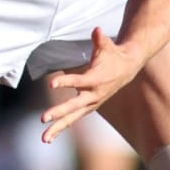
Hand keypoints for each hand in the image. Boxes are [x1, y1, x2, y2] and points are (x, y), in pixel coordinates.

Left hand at [41, 28, 145, 142]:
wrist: (126, 69)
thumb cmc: (112, 55)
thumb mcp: (107, 46)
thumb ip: (99, 40)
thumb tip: (96, 30)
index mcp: (96, 79)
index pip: (78, 81)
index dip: (65, 81)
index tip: (50, 83)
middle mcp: (93, 94)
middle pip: (74, 106)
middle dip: (58, 112)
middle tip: (43, 118)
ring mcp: (91, 103)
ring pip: (73, 117)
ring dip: (58, 128)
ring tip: (44, 139)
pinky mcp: (88, 107)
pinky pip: (73, 119)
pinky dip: (61, 128)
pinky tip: (48, 137)